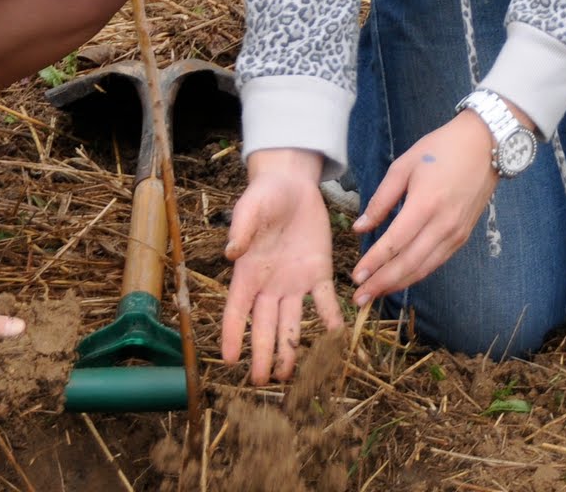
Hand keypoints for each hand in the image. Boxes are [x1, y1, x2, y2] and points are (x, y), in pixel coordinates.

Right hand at [221, 149, 342, 385]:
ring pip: (291, 322)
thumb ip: (242, 229)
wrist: (292, 184)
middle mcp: (270, 284)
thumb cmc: (264, 195)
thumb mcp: (250, 208)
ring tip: (289, 375)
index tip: (229, 360)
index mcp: (248, 271)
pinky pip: (325, 300)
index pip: (237, 309)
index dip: (232, 334)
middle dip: (262, 353)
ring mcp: (295, 281)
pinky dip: (330, 317)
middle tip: (261, 382)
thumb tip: (230, 253)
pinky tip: (336, 336)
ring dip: (290, 348)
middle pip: (264, 325)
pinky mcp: (320, 272)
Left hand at [350, 114, 497, 304]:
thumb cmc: (439, 149)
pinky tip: (400, 279)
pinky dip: (417, 274)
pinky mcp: (463, 237)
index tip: (356, 276)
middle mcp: (443, 225)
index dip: (374, 262)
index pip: (395, 242)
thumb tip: (361, 227)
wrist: (484, 146)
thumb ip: (381, 199)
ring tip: (375, 294)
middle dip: (382, 283)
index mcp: (426, 204)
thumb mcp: (403, 165)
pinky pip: (436, 261)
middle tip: (360, 298)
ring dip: (398, 284)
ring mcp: (456, 234)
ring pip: (424, 268)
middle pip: (409, 263)